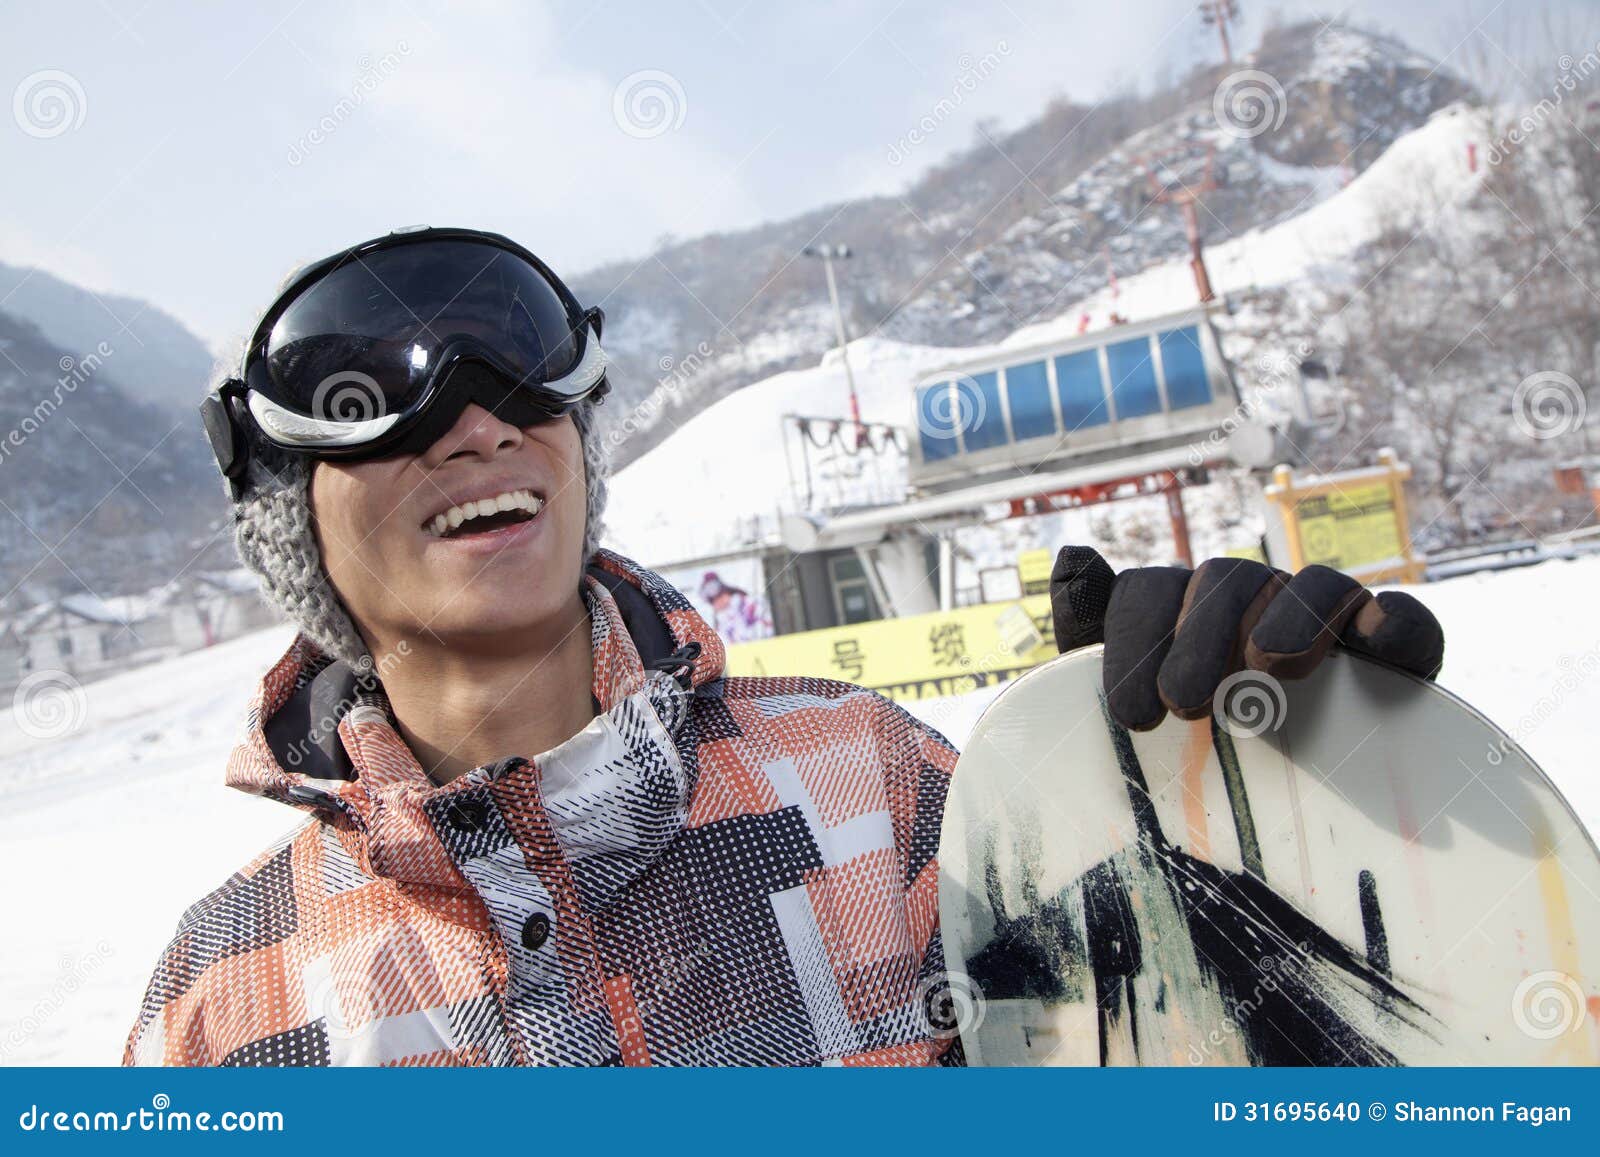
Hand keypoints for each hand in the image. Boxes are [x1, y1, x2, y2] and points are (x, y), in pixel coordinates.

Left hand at [1048, 546, 1444, 731]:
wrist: (1294, 824)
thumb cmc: (1193, 757)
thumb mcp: (1132, 705)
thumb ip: (1091, 635)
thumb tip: (1072, 556)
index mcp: (1181, 613)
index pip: (1150, 589)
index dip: (1135, 638)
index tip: (1131, 714)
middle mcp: (1252, 604)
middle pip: (1223, 580)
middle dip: (1199, 634)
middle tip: (1184, 702)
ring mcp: (1326, 622)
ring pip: (1314, 584)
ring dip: (1288, 616)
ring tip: (1264, 666)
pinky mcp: (1394, 653)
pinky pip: (1403, 619)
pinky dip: (1393, 620)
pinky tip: (1374, 642)